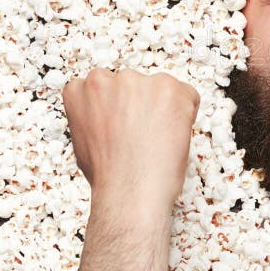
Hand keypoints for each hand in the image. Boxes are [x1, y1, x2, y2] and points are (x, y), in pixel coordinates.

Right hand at [62, 68, 200, 209]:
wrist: (130, 191)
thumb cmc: (108, 175)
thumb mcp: (83, 139)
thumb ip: (95, 115)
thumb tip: (112, 114)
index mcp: (81, 89)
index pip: (105, 85)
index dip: (118, 107)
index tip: (122, 123)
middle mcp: (109, 78)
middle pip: (134, 85)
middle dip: (141, 105)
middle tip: (142, 134)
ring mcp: (140, 81)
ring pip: (161, 89)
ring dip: (163, 108)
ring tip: (155, 139)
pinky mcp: (170, 88)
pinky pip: (188, 96)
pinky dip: (186, 114)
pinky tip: (173, 135)